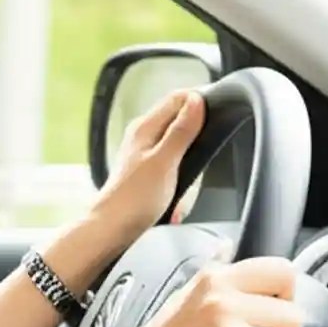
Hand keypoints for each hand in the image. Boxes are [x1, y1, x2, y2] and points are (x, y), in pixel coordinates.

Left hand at [92, 90, 205, 240]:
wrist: (111, 228)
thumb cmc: (134, 198)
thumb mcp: (165, 161)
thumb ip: (181, 130)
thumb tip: (196, 100)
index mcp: (145, 126)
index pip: (177, 97)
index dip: (199, 102)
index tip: (216, 117)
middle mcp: (143, 135)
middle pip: (181, 122)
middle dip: (196, 143)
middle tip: (196, 163)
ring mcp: (144, 152)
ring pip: (181, 149)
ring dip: (188, 170)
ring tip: (181, 190)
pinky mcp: (148, 170)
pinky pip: (174, 170)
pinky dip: (179, 185)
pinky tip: (175, 202)